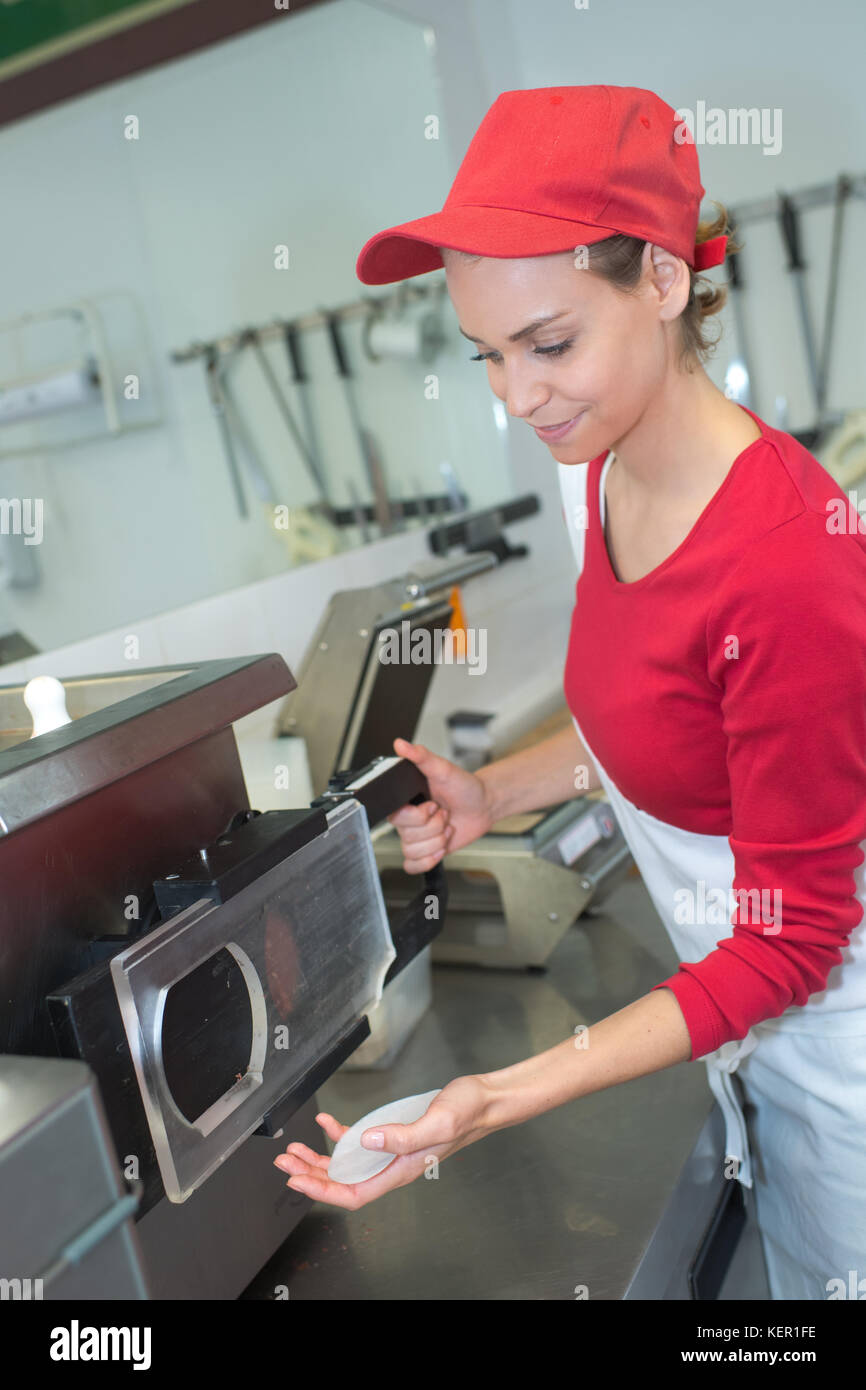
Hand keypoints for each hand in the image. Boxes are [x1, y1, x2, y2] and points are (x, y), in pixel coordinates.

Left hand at [272, 1075, 493, 1209]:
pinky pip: (359, 1141)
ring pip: (347, 1163)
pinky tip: (325, 1123)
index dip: (322, 1191)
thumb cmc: (467, 1113)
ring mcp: (392, 1150)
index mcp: (401, 1170)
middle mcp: (393, 1164)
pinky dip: (339, 1134)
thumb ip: (402, 1136)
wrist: (484, 1100)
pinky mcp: (393, 1132)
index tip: (297, 1180)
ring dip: (319, 1157)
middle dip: (311, 1174)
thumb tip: (365, 1141)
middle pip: (343, 1181)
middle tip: (284, 1163)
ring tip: (295, 1148)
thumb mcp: (436, 1123)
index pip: (354, 1193)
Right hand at [387, 736, 493, 873]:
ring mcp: (416, 836)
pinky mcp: (425, 850)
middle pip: (407, 836)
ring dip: (437, 841)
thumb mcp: (443, 768)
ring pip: (413, 852)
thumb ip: (421, 756)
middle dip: (434, 826)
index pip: (396, 817)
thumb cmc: (464, 786)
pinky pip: (413, 865)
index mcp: (405, 800)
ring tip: (446, 827)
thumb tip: (401, 744)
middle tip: (443, 813)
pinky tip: (441, 847)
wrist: (483, 805)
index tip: (433, 806)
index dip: (418, 816)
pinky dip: (429, 860)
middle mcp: (407, 820)